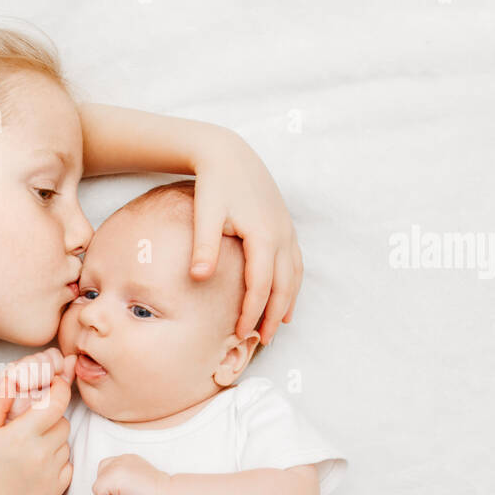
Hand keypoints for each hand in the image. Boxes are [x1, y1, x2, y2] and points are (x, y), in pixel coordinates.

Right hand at [0, 360, 73, 494]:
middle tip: (30, 427)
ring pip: (65, 443)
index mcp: (20, 436)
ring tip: (29, 450)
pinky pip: (68, 465)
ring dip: (53, 441)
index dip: (59, 389)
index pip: (57, 402)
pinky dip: (57, 462)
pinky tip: (36, 467)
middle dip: (51, 418)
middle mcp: (40, 454)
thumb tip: (14, 377)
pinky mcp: (56, 490)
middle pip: (63, 422)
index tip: (54, 386)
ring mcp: (51, 474)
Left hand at [91, 453, 169, 494]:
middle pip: (100, 475)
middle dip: (111, 488)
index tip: (134, 489)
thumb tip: (113, 488)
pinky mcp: (112, 477)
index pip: (107, 469)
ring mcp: (115, 466)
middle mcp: (121, 459)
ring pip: (99, 485)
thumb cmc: (157, 494)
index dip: (116, 484)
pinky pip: (99, 494)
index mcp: (128, 459)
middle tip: (131, 492)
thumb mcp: (139, 480)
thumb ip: (125, 478)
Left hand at [188, 131, 303, 345]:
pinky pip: (295, 262)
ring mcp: (286, 229)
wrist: (229, 153)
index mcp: (262, 235)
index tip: (239, 333)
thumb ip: (204, 245)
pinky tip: (284, 297)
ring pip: (294, 275)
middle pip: (283, 285)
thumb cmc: (214, 183)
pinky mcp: (284, 225)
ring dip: (286, 302)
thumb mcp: (205, 212)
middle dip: (273, 315)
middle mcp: (281, 234)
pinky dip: (292, 284)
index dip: (251, 311)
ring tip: (276, 327)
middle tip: (261, 341)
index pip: (260, 284)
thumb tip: (199, 277)